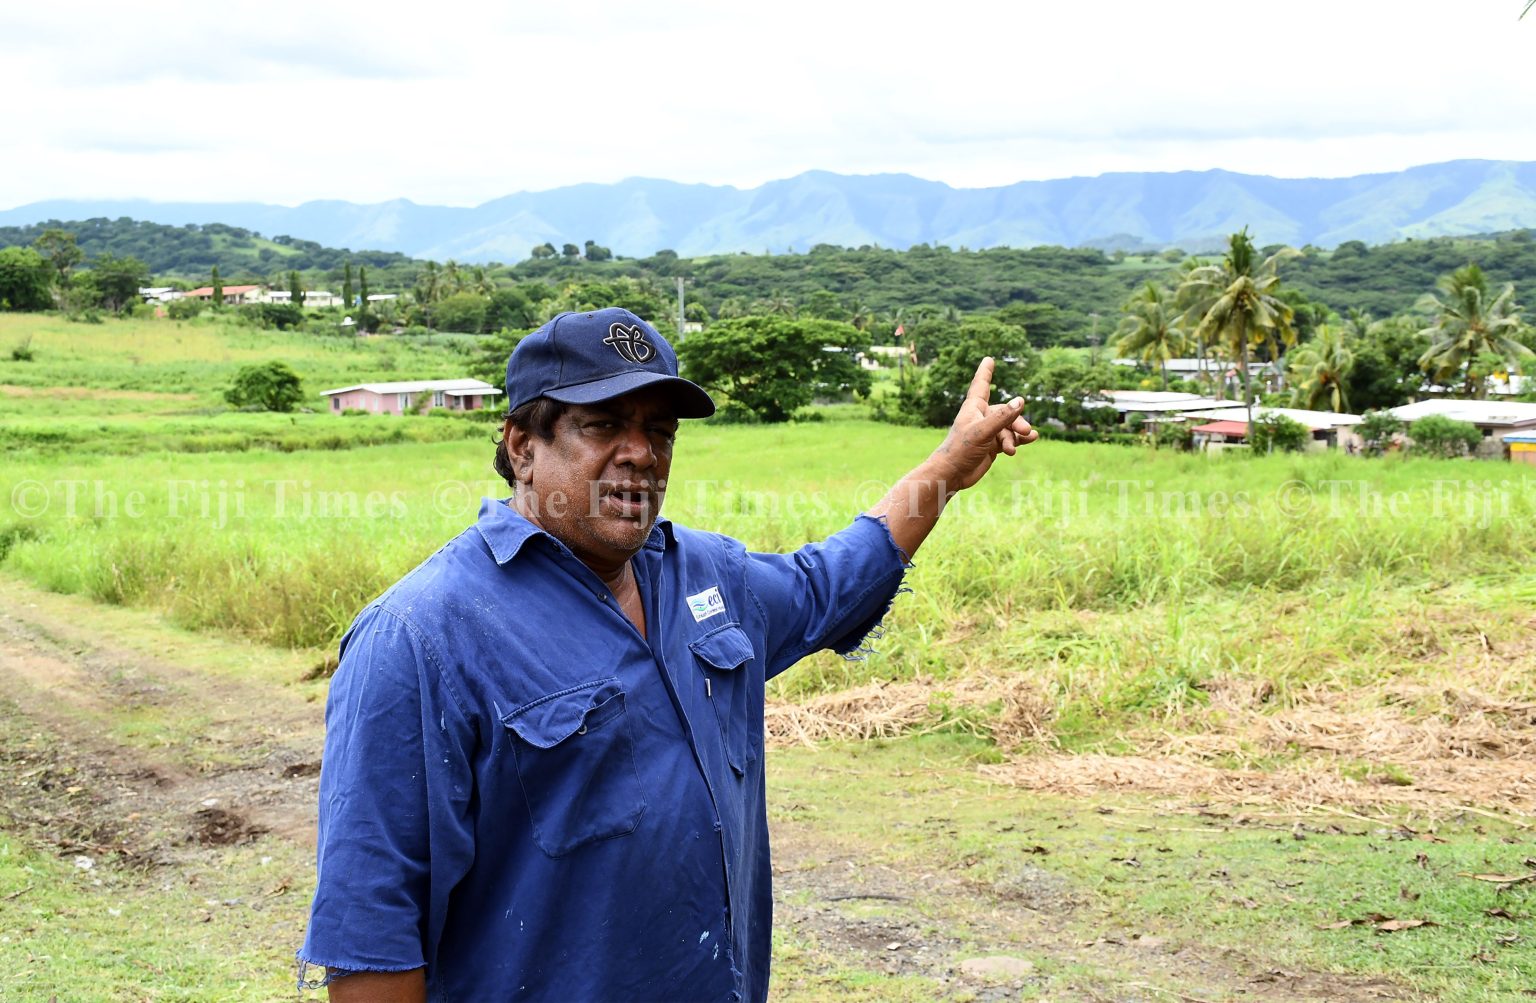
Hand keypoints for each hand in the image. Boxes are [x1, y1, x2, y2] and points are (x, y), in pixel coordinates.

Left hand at [929, 357, 1037, 491]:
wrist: (952, 474)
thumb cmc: (961, 449)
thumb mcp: (984, 431)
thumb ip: (1003, 417)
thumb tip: (1020, 401)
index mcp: (974, 408)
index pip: (981, 385)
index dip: (985, 372)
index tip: (988, 359)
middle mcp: (981, 418)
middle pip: (1006, 411)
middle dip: (1017, 421)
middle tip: (1025, 431)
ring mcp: (988, 432)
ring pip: (1010, 427)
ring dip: (1018, 434)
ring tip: (1022, 442)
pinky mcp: (992, 446)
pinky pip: (1010, 439)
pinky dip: (1019, 440)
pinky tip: (1028, 442)